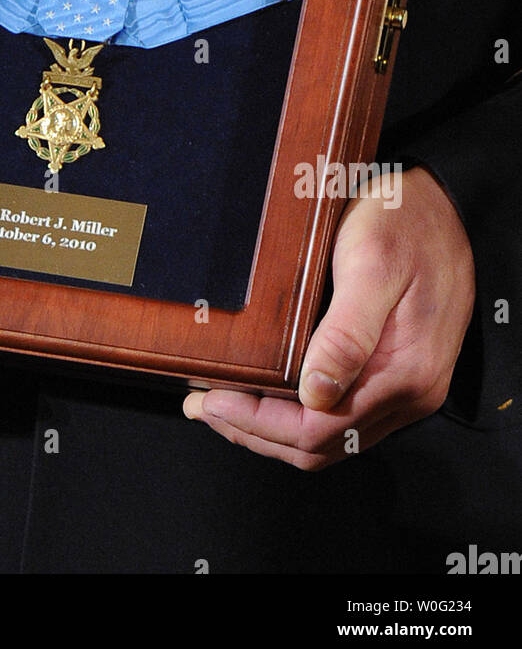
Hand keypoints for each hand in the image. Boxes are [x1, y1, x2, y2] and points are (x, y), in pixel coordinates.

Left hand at [182, 166, 474, 467]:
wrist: (444, 202)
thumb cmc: (405, 222)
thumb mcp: (371, 264)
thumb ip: (348, 333)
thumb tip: (315, 393)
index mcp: (405, 373)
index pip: (320, 431)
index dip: (258, 423)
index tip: (212, 400)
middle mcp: (409, 392)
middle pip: (321, 446)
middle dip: (255, 431)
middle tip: (202, 405)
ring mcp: (405, 386)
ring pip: (331, 437)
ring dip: (272, 428)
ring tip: (222, 404)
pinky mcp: (396, 371)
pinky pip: (343, 414)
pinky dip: (297, 414)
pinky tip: (266, 391)